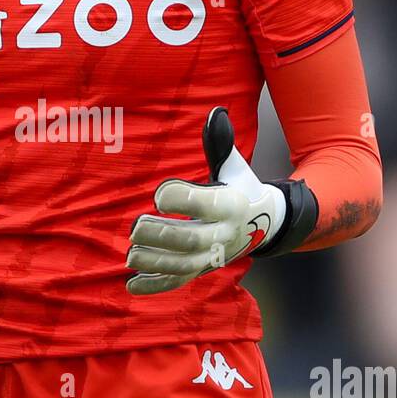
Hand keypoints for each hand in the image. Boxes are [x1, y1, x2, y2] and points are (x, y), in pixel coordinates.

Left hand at [125, 107, 287, 295]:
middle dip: (163, 236)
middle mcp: (224, 234)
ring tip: (131, 255)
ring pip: (183, 265)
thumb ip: (221, 143)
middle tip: (136, 228)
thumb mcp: (234, 166)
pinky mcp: (203, 270)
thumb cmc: (239, 189)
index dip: (182, 200)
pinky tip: (131, 285)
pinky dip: (155, 285)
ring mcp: (214, 257)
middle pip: (192, 240)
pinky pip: (178, 281)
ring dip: (155, 262)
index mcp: (231, 205)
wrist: (265, 224)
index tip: (158, 194)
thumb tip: (216, 112)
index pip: (207, 205)